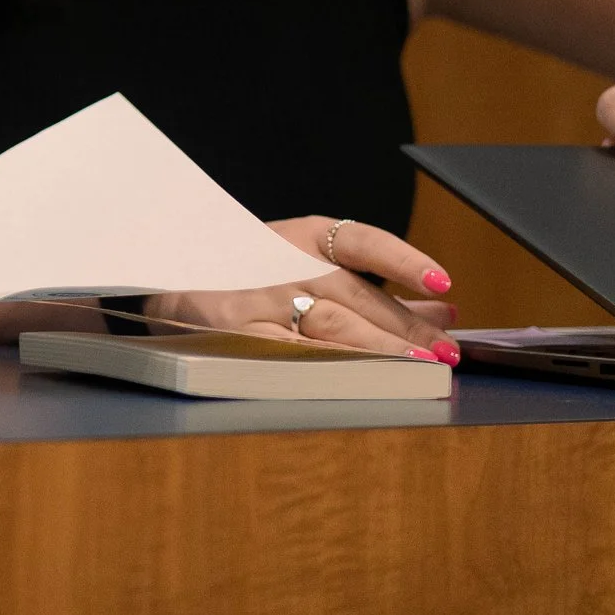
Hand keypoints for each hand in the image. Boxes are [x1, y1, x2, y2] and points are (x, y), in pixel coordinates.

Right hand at [147, 216, 460, 362]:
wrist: (166, 272)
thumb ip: (374, 283)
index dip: (404, 260)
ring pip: (332, 327)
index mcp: (302, 234)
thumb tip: (444, 308)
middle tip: (448, 351)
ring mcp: (260, 298)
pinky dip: (334, 368)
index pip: (363, 241)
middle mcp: (283, 261)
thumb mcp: (306, 259)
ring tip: (422, 368)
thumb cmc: (250, 270)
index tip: (443, 283)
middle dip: (408, 326)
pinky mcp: (239, 333)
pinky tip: (363, 380)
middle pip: (356, 295)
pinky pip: (295, 355)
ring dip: (382, 350)